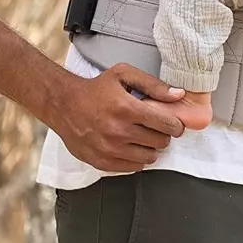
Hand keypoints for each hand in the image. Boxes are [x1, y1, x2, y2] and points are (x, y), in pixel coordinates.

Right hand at [49, 63, 185, 172]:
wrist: (64, 105)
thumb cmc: (96, 89)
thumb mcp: (124, 75)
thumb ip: (153, 84)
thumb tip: (178, 95)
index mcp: (126, 108)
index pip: (166, 124)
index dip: (175, 124)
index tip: (174, 123)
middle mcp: (118, 131)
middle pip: (160, 142)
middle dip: (163, 135)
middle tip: (157, 128)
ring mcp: (110, 149)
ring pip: (149, 157)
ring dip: (151, 148)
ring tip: (144, 137)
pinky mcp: (102, 162)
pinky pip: (133, 168)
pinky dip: (137, 158)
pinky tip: (132, 146)